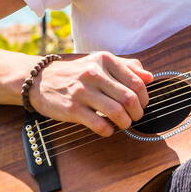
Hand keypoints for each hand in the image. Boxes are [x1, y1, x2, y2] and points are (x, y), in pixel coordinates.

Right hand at [28, 52, 153, 136]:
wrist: (40, 79)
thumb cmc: (75, 73)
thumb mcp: (99, 62)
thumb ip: (126, 67)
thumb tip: (150, 77)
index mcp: (104, 60)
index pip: (137, 81)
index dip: (144, 98)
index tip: (141, 104)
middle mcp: (94, 73)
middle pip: (129, 99)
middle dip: (137, 113)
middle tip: (134, 117)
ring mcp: (82, 91)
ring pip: (117, 113)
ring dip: (125, 123)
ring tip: (122, 124)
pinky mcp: (72, 109)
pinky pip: (100, 125)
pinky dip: (108, 131)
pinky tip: (107, 129)